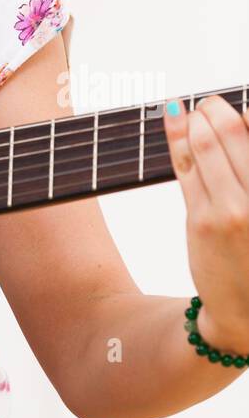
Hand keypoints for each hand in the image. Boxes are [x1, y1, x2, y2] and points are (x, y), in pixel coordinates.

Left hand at [162, 96, 248, 352]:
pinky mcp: (201, 220)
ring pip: (206, 148)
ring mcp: (231, 211)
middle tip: (212, 103)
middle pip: (234, 137)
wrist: (247, 313)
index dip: (246, 115)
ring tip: (194, 110)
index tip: (240, 107)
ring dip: (196, 121)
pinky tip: (175, 118)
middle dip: (218, 111)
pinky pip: (186, 167)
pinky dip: (178, 138)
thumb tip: (242, 119)